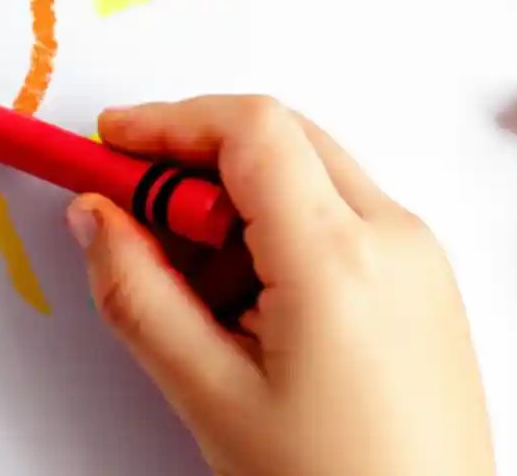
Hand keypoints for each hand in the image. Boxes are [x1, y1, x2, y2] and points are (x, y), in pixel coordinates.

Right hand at [67, 96, 493, 475]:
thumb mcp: (211, 395)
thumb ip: (137, 293)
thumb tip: (93, 217)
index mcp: (339, 258)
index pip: (248, 129)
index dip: (166, 122)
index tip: (108, 145)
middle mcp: (392, 237)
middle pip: (277, 139)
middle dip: (193, 162)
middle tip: (133, 214)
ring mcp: (416, 257)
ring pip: (305, 176)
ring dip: (233, 203)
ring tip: (196, 292)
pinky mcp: (422, 281)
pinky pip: (338, 217)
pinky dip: (275, 231)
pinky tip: (246, 304)